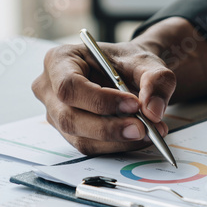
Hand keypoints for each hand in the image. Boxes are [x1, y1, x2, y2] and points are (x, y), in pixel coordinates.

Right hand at [32, 41, 174, 153]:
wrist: (128, 74)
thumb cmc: (128, 63)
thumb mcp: (147, 62)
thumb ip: (156, 80)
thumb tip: (153, 111)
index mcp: (60, 59)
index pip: (69, 86)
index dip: (99, 100)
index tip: (133, 105)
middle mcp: (50, 88)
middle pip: (70, 118)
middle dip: (109, 128)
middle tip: (143, 128)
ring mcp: (56, 114)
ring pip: (80, 138)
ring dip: (118, 141)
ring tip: (150, 132)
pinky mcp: (70, 133)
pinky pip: (91, 146)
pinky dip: (118, 145)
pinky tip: (139, 137)